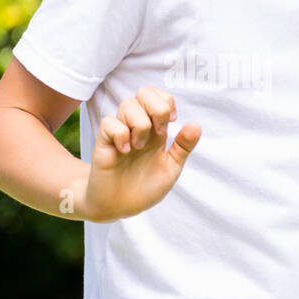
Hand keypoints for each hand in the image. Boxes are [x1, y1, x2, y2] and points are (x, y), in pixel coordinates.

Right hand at [81, 86, 200, 221]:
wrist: (119, 206)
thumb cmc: (144, 188)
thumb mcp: (170, 169)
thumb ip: (183, 147)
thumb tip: (196, 125)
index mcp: (155, 130)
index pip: (159, 96)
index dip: (167, 103)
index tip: (171, 123)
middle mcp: (137, 127)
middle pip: (144, 92)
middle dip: (156, 108)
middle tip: (158, 132)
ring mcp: (120, 133)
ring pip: (128, 104)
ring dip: (140, 125)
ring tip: (138, 147)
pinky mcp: (103, 142)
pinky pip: (110, 123)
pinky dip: (121, 135)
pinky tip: (124, 151)